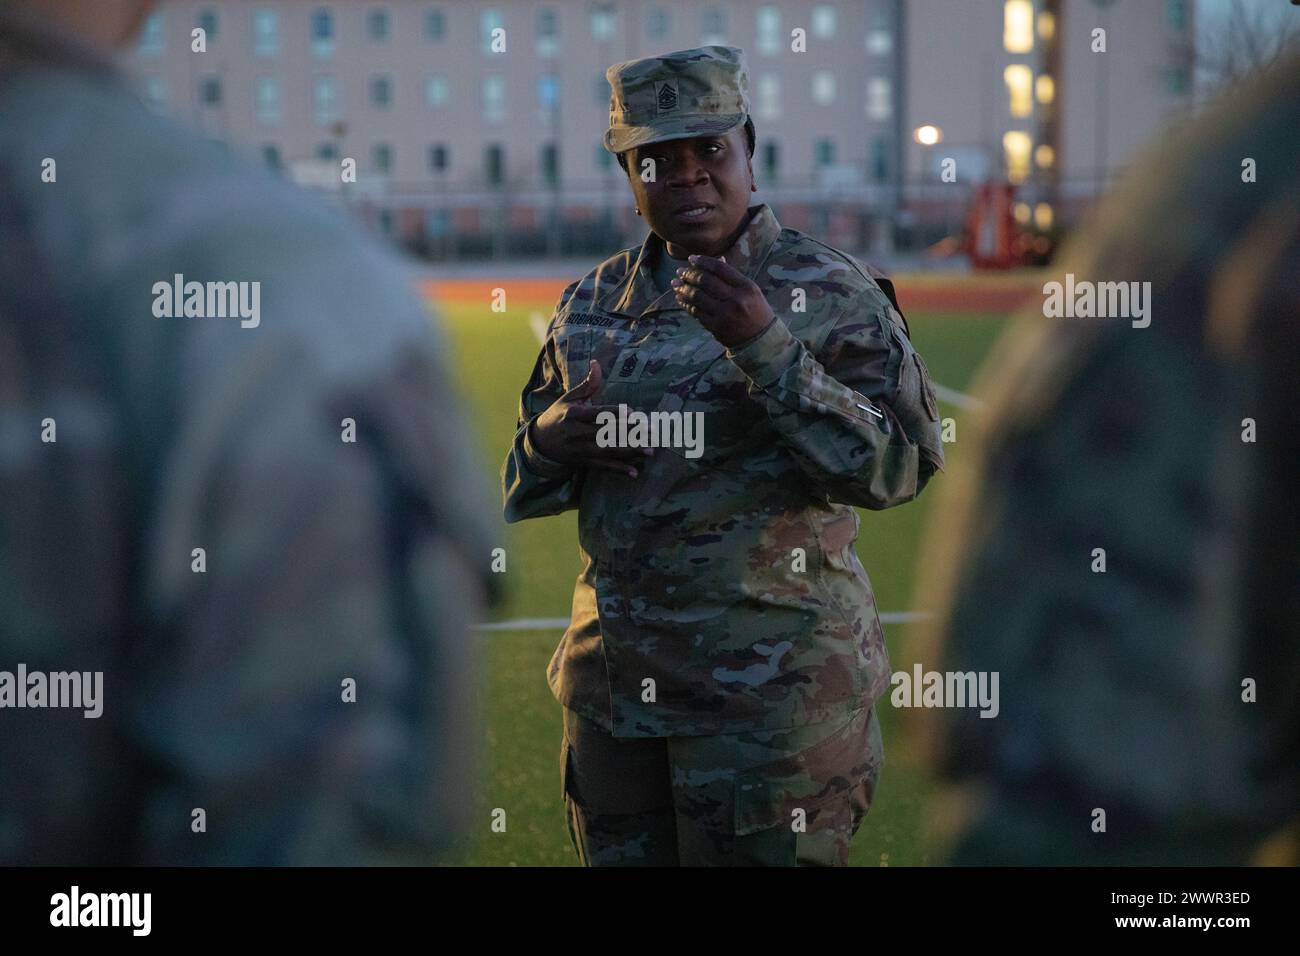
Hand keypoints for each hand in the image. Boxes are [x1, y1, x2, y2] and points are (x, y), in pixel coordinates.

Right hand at [530, 360, 653, 476]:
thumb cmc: (559, 415)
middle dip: (630, 433)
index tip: (633, 413)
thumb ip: (587, 384)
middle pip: (606, 433)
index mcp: (573, 415)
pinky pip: (603, 467)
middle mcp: (576, 433)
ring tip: (650, 451)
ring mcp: (579, 450)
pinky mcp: (583, 462)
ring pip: (608, 451)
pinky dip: (619, 470)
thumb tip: (596, 363)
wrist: (540, 442)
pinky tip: (635, 473)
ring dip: (630, 452)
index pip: (597, 414)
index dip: (615, 413)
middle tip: (651, 432)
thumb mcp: (569, 398)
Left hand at [670, 254, 776, 347]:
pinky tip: (680, 298)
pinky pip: (696, 312)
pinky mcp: (716, 327)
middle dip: (689, 274)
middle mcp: (736, 300)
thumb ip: (733, 276)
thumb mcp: (750, 290)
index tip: (691, 259)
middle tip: (680, 272)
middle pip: (706, 281)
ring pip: (697, 297)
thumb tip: (718, 259)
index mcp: (746, 287)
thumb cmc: (755, 311)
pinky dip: (686, 303)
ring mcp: (725, 315)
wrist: (761, 339)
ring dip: (683, 288)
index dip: (703, 262)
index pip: (720, 269)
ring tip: (676, 283)